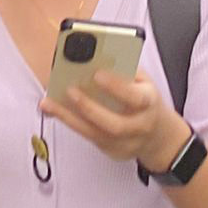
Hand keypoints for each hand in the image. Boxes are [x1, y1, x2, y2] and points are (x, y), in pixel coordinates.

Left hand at [43, 68, 188, 171]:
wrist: (159, 134)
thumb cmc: (144, 98)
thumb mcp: (142, 79)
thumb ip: (124, 68)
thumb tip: (97, 56)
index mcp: (148, 103)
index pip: (135, 98)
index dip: (116, 87)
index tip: (97, 74)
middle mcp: (139, 126)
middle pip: (114, 124)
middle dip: (89, 107)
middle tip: (69, 90)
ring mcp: (126, 143)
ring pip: (95, 134)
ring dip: (69, 117)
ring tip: (49, 103)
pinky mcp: (112, 151)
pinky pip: (88, 138)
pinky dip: (70, 123)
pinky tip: (55, 111)